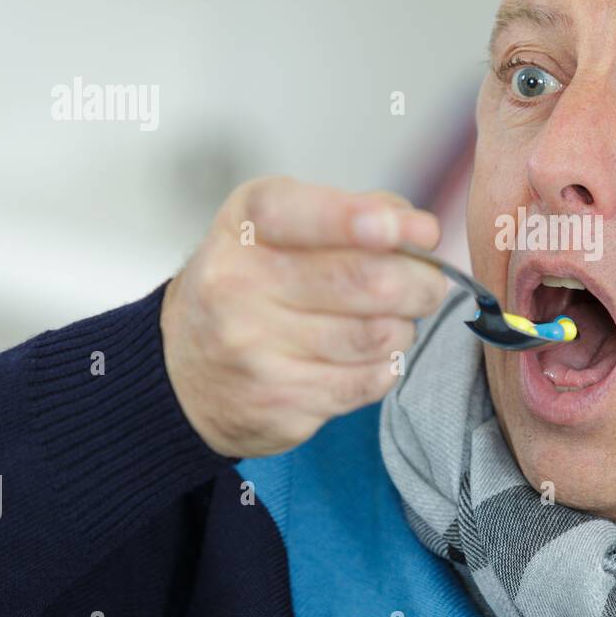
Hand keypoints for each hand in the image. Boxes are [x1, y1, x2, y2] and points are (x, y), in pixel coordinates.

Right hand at [160, 176, 446, 457]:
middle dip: (420, 282)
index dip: (368, 222)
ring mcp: (253, 349)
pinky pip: (366, 381)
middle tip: (431, 284)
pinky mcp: (277, 402)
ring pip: (375, 334)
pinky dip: (388, 365)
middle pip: (363, 281)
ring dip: (404, 326)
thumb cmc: (249, 285)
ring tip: (394, 319)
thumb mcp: (283, 228)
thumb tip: (420, 230)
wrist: (184, 369)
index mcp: (245, 227)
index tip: (421, 231)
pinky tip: (373, 354)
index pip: (305, 215)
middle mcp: (237, 285)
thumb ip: (353, 214)